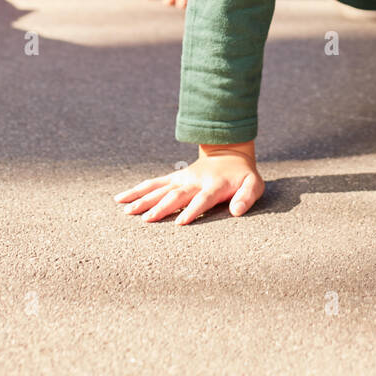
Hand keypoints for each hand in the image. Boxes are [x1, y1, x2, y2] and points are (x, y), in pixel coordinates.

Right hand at [114, 142, 263, 224]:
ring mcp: (181, 179)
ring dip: (144, 200)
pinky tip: (121, 199)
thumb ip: (246, 197)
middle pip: (176, 196)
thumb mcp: (253, 185)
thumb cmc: (242, 176)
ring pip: (160, 190)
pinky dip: (137, 190)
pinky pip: (153, 184)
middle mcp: (194, 182)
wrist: (229, 153)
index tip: (181, 223)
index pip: (202, 199)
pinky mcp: (173, 178)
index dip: (193, 210)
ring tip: (127, 211)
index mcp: (213, 186)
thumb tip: (237, 211)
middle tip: (146, 220)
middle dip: (161, 208)